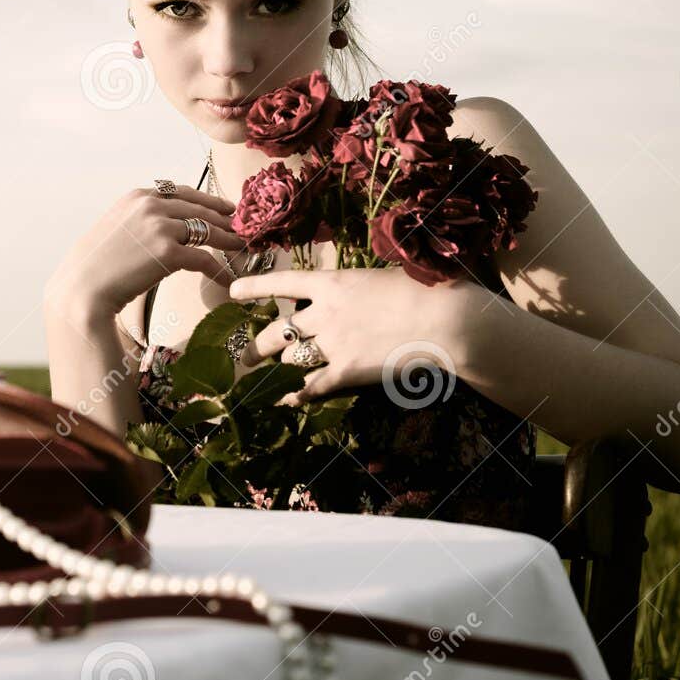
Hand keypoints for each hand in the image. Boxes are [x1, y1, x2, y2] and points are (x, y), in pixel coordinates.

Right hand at [47, 183, 248, 317]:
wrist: (83, 287)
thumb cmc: (95, 265)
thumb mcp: (116, 228)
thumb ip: (139, 220)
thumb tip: (163, 227)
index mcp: (138, 195)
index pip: (183, 192)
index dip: (208, 201)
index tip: (226, 207)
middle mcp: (151, 205)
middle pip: (201, 208)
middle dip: (225, 219)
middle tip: (243, 228)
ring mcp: (160, 226)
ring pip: (208, 230)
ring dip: (230, 240)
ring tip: (244, 248)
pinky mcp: (168, 252)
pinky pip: (205, 259)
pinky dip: (220, 270)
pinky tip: (229, 279)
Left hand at [227, 266, 477, 405]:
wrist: (445, 320)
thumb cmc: (427, 290)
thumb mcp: (385, 277)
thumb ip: (361, 289)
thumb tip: (358, 296)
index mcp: (334, 283)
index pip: (284, 283)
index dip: (255, 288)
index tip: (233, 293)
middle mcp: (324, 312)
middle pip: (278, 330)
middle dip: (257, 345)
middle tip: (246, 356)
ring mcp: (333, 343)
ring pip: (291, 357)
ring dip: (279, 367)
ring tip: (265, 377)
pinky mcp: (346, 370)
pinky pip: (312, 385)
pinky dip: (296, 395)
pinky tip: (284, 401)